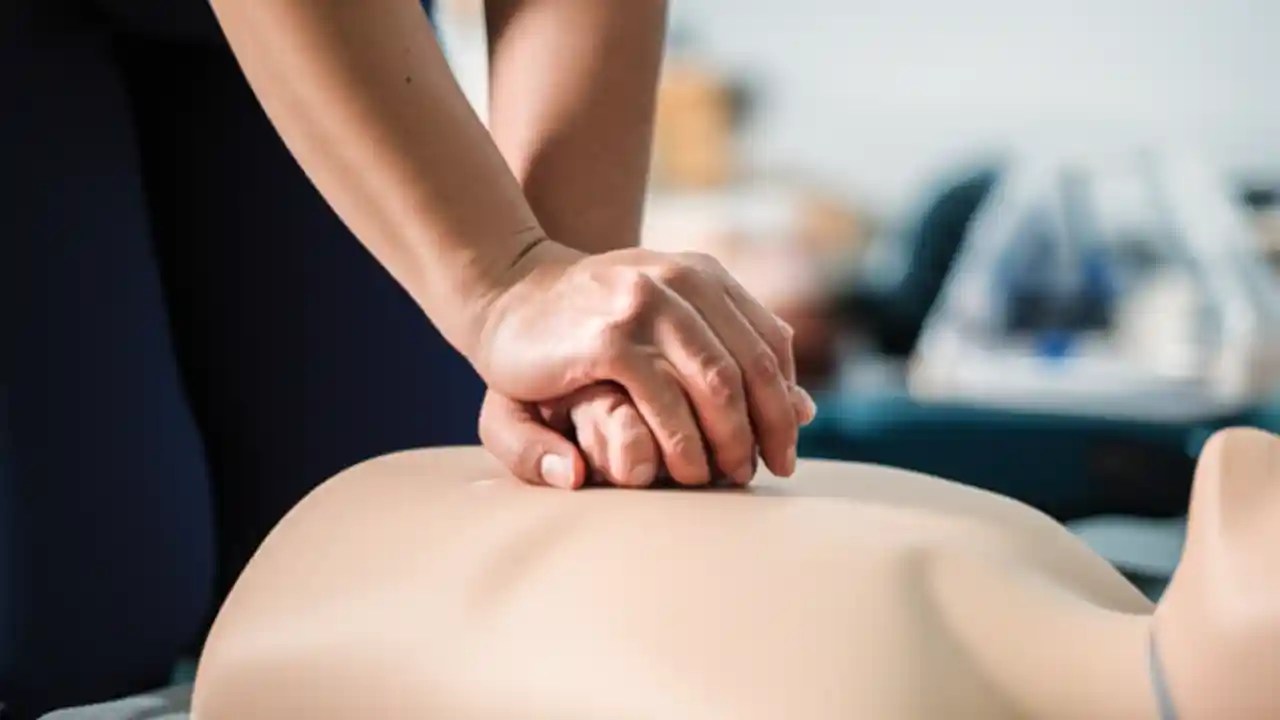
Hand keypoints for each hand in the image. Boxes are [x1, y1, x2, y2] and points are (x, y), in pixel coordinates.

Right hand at [475, 241, 815, 485]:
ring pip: (717, 386)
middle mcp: (683, 282)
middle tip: (761, 474)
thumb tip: (808, 406)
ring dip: (728, 442)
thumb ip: (731, 352)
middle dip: (767, 430)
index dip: (783, 403)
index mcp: (704, 276)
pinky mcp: (610, 340)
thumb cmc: (590, 323)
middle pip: (753, 368)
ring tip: (722, 478)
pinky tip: (677, 471)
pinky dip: (681, 444)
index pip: (770, 345)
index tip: (782, 450)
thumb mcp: (666, 321)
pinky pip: (666, 401)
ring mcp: (646, 306)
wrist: (506, 296)